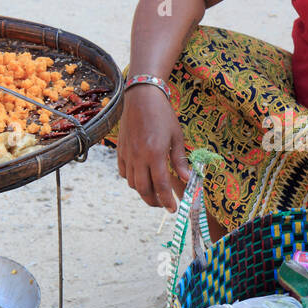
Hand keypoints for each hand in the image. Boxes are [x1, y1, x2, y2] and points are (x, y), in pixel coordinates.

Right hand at [115, 87, 191, 210]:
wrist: (141, 98)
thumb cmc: (163, 116)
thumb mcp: (177, 137)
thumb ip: (180, 161)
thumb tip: (187, 179)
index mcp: (155, 154)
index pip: (161, 185)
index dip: (167, 201)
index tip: (173, 209)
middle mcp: (139, 157)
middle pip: (144, 189)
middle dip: (154, 202)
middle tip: (164, 205)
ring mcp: (127, 154)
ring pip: (132, 183)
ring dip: (143, 192)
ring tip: (154, 192)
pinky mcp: (120, 151)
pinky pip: (123, 172)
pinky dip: (132, 180)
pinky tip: (141, 177)